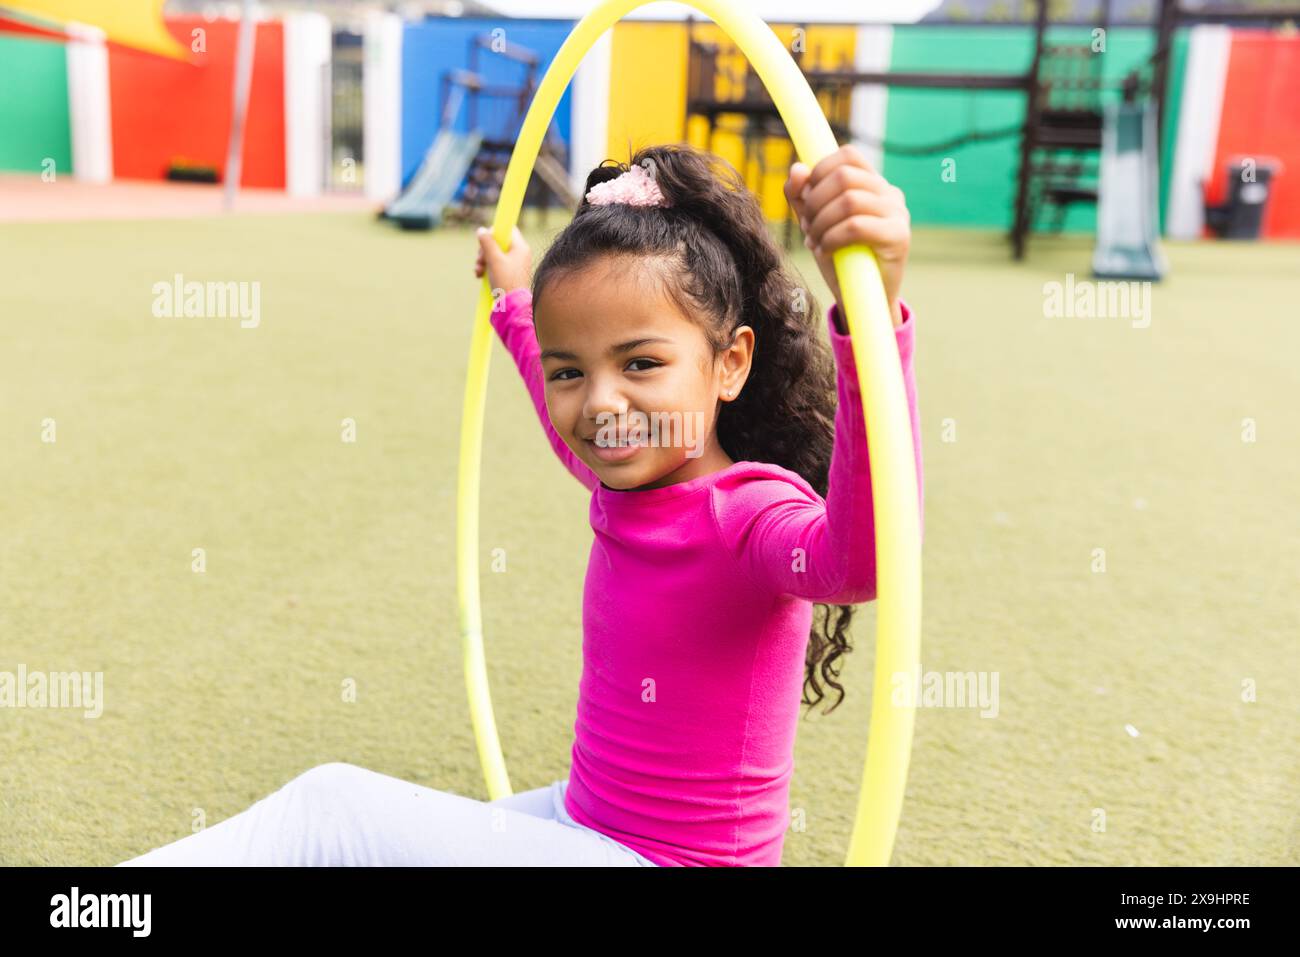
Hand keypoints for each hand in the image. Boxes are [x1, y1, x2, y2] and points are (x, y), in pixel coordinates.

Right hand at [474, 225, 531, 301]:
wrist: (513, 306)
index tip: (486, 241)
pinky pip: (496, 264)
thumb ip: (487, 243)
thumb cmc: (506, 282)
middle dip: (485, 249)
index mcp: (520, 247)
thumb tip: (482, 230)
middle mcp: (519, 253)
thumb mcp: (494, 260)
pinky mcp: (509, 273)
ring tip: (478, 270)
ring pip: (495, 254)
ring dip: (483, 260)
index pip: (507, 229)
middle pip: (498, 241)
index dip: (494, 232)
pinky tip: (479, 275)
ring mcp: (515, 264)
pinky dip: (487, 268)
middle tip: (480, 259)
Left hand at [784, 145, 909, 329]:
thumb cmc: (839, 259)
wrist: (861, 300)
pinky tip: (824, 250)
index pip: (848, 155)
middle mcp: (890, 193)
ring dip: (821, 221)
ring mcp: (897, 213)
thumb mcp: (815, 224)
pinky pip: (856, 226)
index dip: (820, 169)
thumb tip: (797, 169)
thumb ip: (802, 197)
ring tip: (813, 241)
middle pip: (844, 175)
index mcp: (872, 184)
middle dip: (815, 200)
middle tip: (806, 225)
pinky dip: (831, 237)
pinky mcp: (899, 236)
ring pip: (850, 200)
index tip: (805, 197)